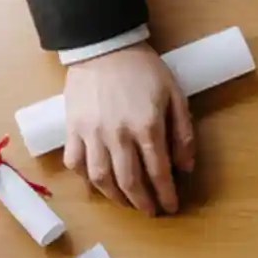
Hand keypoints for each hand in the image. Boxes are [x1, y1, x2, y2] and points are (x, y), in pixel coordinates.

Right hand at [63, 43, 194, 215]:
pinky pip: (75, 162)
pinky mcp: (73, 128)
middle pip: (130, 182)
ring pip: (101, 179)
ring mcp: (92, 133)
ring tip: (126, 203)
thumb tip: (185, 168)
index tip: (171, 207)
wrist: (104, 46)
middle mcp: (118, 135)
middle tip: (150, 211)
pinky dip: (85, 178)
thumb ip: (183, 133)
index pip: (159, 172)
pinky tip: (97, 183)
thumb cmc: (143, 69)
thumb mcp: (175, 95)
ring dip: (116, 198)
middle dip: (143, 202)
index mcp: (147, 127)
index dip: (166, 194)